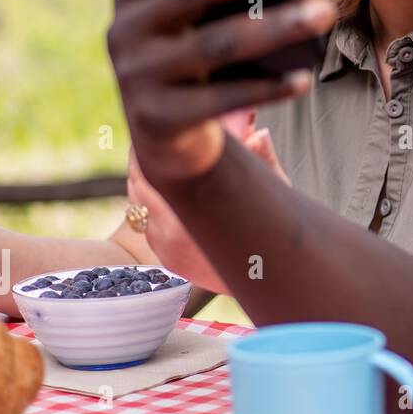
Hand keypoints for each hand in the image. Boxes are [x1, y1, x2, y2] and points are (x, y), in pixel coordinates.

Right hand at [107, 0, 335, 189]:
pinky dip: (269, 86)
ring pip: (218, 44)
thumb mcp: (188, 17)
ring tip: (324, 10)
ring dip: (277, 25)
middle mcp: (126, 30)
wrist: (165, 132)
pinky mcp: (160, 117)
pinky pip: (224, 98)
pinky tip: (304, 76)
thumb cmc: (190, 50)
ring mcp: (139, 76)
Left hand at [126, 113, 290, 294]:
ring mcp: (166, 250)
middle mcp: (169, 233)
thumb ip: (263, 159)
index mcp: (189, 214)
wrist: (269, 280)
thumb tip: (259, 132)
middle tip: (149, 145)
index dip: (143, 152)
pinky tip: (168, 198)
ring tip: (160, 168)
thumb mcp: (273, 193)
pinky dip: (153, 210)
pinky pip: (149, 228)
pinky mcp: (168, 261)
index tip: (148, 134)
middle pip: (138, 187)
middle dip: (141, 165)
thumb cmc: (274, 233)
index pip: (147, 174)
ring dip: (145, 188)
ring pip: (139, 208)